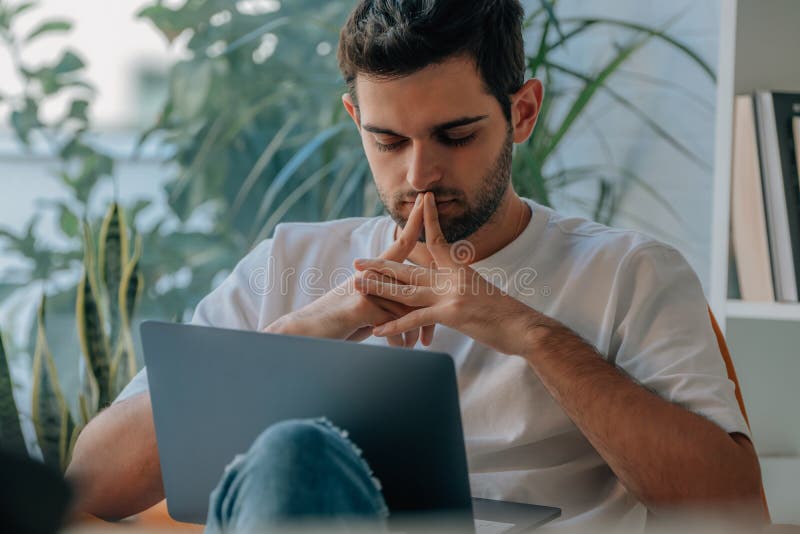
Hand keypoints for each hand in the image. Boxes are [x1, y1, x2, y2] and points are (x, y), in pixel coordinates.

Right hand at [264, 194, 434, 346]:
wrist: (301, 336)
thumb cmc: (336, 326)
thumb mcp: (363, 313)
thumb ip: (383, 306)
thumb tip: (403, 313)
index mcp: (370, 274)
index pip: (398, 246)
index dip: (411, 226)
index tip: (423, 206)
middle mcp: (368, 275)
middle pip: (408, 272)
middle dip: (429, 280)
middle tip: (441, 286)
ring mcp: (364, 288)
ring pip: (405, 301)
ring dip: (413, 329)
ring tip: (419, 344)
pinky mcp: (360, 305)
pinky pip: (393, 320)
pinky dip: (399, 339)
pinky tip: (402, 349)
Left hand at [353, 192, 541, 355]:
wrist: (524, 327)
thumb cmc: (505, 313)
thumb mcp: (480, 291)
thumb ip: (461, 283)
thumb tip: (452, 278)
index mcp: (460, 269)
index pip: (437, 240)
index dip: (426, 221)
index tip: (419, 201)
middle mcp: (452, 277)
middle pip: (409, 269)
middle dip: (381, 265)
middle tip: (357, 261)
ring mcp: (451, 295)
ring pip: (406, 291)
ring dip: (379, 289)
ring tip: (357, 286)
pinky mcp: (451, 314)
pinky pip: (416, 319)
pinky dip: (395, 326)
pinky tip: (378, 328)